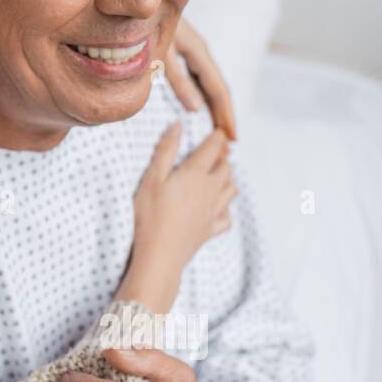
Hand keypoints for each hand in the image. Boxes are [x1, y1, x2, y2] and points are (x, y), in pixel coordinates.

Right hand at [119, 125, 235, 312]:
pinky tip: (218, 208)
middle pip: (226, 169)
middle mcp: (210, 191)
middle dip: (223, 157)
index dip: (217, 138)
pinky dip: (226, 208)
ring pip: (231, 190)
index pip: (212, 149)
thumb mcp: (152, 178)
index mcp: (195, 175)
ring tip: (220, 175)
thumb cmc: (150, 215)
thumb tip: (177, 126)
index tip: (219, 131)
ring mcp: (213, 212)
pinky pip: (227, 217)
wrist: (159, 255)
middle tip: (217, 151)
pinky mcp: (210, 230)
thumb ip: (166, 151)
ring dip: (228, 179)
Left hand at [165, 19, 236, 140]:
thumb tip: (196, 108)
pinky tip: (200, 108)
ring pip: (209, 83)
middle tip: (229, 145)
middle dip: (223, 116)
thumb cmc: (142, 20)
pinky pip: (198, 77)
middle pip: (218, 88)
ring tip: (219, 131)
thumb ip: (177, 79)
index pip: (217, 89)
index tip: (232, 138)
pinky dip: (202, 95)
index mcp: (197, 51)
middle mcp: (199, 50)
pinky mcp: (182, 49)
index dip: (225, 115)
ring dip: (214, 108)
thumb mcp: (159, 52)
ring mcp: (192, 49)